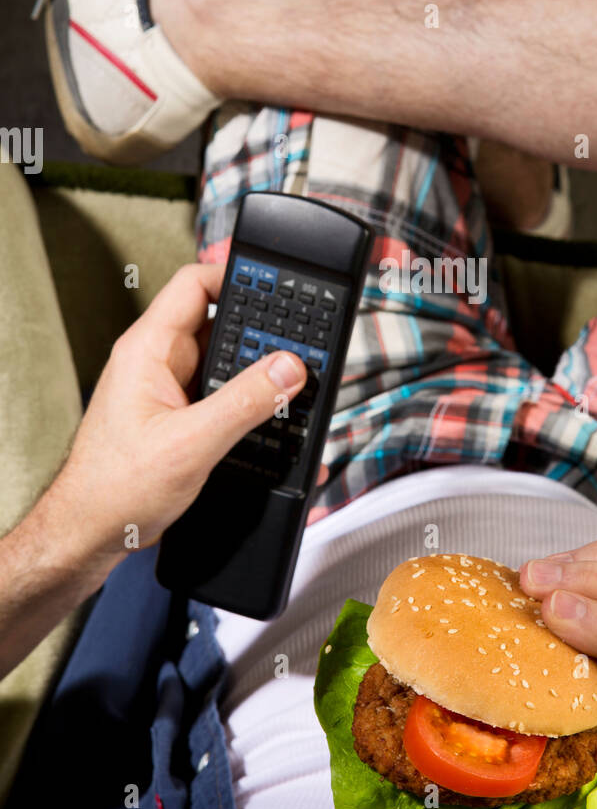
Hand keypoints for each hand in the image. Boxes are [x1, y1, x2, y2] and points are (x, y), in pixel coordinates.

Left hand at [49, 263, 314, 566]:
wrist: (92, 531)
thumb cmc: (116, 488)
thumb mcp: (192, 443)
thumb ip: (244, 402)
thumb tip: (287, 369)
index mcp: (148, 349)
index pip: (195, 284)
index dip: (237, 277)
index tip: (277, 289)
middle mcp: (155, 361)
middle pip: (217, 321)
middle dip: (256, 332)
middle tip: (292, 348)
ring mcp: (165, 387)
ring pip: (221, 359)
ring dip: (251, 371)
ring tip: (283, 386)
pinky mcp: (175, 413)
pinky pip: (217, 390)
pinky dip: (243, 397)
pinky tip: (262, 414)